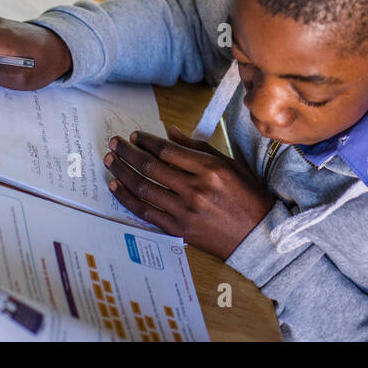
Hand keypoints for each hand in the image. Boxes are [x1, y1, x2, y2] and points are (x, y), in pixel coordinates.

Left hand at [103, 126, 275, 259]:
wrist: (256, 234)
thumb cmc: (246, 195)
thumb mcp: (229, 164)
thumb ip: (198, 147)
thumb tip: (170, 133)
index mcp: (210, 169)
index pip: (167, 150)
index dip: (147, 141)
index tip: (136, 135)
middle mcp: (195, 189)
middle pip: (150, 167)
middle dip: (128, 152)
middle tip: (115, 143)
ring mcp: (185, 211)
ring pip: (143, 188)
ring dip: (122, 173)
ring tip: (110, 161)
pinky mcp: (179, 229)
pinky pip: (145, 212)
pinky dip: (127, 199)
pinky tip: (116, 187)